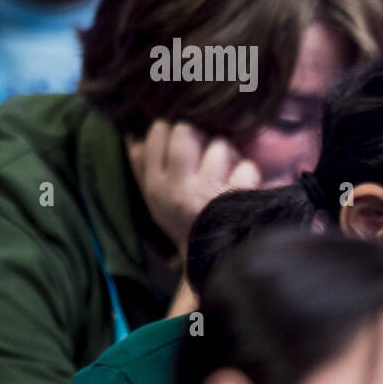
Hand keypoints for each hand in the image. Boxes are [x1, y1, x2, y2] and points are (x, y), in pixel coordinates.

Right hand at [126, 120, 260, 258]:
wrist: (207, 254)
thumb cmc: (181, 218)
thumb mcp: (154, 198)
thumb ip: (142, 167)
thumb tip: (134, 135)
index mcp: (156, 185)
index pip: (158, 134)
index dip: (171, 129)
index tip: (178, 139)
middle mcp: (178, 189)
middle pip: (186, 133)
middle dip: (200, 134)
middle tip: (204, 148)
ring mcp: (207, 194)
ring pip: (219, 146)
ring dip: (228, 151)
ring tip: (226, 166)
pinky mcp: (235, 200)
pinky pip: (246, 167)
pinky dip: (248, 171)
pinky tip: (242, 183)